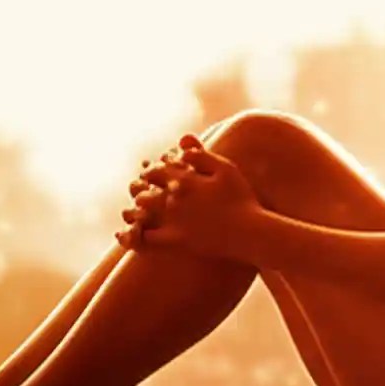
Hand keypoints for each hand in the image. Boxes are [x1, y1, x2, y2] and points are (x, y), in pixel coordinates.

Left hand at [117, 134, 263, 259]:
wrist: (249, 231)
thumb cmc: (242, 198)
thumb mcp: (227, 170)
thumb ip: (203, 155)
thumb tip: (182, 145)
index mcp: (184, 179)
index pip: (156, 170)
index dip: (152, 170)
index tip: (152, 172)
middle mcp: (174, 198)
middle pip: (145, 188)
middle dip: (140, 188)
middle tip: (140, 189)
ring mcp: (173, 220)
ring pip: (141, 211)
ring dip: (137, 207)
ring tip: (138, 209)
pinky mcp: (175, 240)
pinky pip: (146, 238)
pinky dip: (136, 234)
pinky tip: (135, 232)